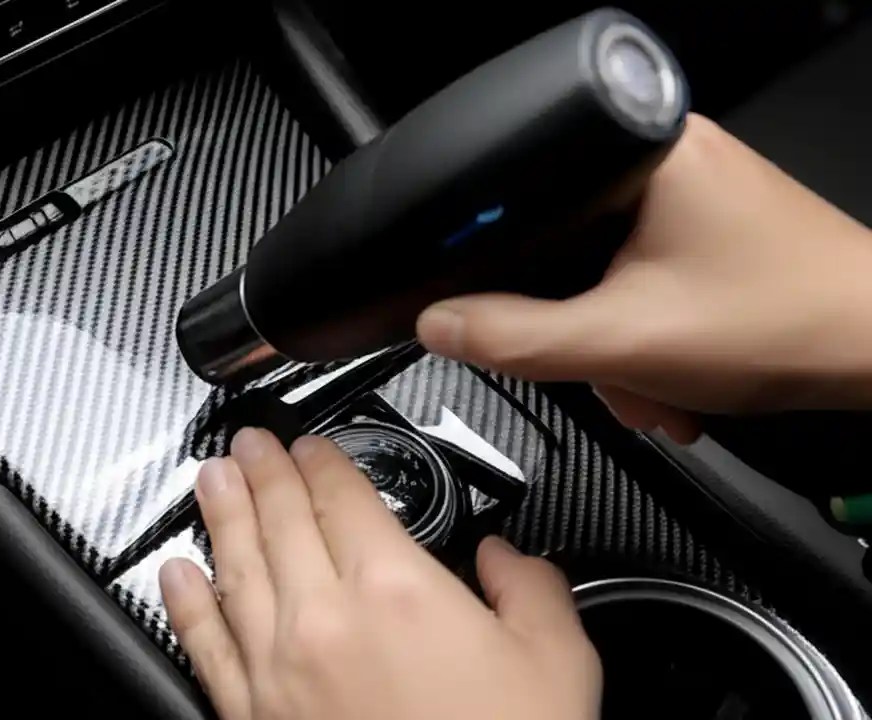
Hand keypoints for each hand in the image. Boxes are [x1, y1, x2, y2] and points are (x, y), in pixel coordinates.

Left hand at [159, 428, 599, 719]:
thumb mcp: (556, 661)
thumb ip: (531, 587)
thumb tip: (508, 559)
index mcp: (397, 590)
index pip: (343, 496)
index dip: (322, 459)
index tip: (310, 444)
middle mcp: (326, 620)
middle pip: (281, 519)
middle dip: (263, 471)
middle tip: (250, 443)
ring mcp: (280, 669)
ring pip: (237, 567)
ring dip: (220, 513)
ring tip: (211, 477)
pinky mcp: (252, 715)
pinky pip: (206, 644)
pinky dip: (185, 602)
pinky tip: (176, 573)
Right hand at [416, 114, 871, 441]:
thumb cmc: (789, 324)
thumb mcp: (623, 341)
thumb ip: (517, 338)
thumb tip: (440, 324)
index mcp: (642, 151)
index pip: (524, 198)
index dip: (507, 268)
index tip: (519, 314)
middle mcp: (670, 160)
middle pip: (562, 248)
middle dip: (579, 329)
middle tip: (615, 364)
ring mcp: (694, 197)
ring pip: (601, 274)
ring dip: (614, 343)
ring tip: (656, 379)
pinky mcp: (710, 233)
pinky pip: (639, 280)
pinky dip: (645, 334)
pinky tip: (672, 369)